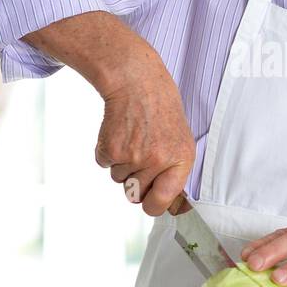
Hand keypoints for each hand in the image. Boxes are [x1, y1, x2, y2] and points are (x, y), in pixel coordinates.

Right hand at [93, 50, 194, 216]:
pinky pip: (104, 165)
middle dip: (134, 181)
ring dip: (122, 163)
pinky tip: (120, 132)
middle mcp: (158, 161)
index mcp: (181, 160)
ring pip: (119, 179)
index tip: (149, 201)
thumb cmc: (160, 108)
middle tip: (139, 156)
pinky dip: (108, 151)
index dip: (152, 204)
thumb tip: (171, 205)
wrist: (136, 81)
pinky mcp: (111, 150)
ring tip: (133, 137)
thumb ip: (175, 173)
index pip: (162, 202)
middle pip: (135, 195)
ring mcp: (134, 157)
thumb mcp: (180, 139)